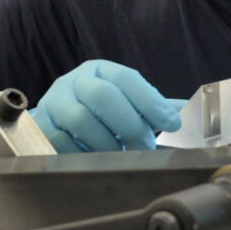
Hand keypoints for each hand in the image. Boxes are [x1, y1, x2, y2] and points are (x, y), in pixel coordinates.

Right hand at [29, 60, 180, 152]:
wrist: (55, 124)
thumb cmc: (99, 114)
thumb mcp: (127, 105)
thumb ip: (156, 108)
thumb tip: (189, 113)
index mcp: (101, 70)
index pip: (128, 79)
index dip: (152, 101)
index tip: (172, 123)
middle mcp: (76, 80)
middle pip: (104, 96)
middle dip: (130, 126)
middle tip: (146, 147)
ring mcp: (54, 101)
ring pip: (83, 120)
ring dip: (108, 144)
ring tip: (122, 155)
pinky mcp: (41, 126)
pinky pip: (63, 141)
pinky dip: (84, 154)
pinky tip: (95, 159)